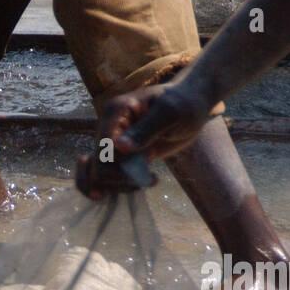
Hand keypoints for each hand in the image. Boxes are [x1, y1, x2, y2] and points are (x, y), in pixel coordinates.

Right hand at [75, 82, 213, 199]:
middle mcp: (108, 129)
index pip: (104, 147)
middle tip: (151, 177)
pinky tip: (143, 184)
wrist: (190, 105)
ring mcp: (112, 145)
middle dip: (121, 178)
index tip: (148, 160)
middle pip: (99, 165)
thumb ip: (145, 130)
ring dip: (122, 185)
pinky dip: (120, 186)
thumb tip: (119, 146)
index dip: (118, 164)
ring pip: (99, 175)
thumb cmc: (183, 103)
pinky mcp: (120, 157)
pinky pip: (106, 178)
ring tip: (150, 180)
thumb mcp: (169, 113)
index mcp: (115, 113)